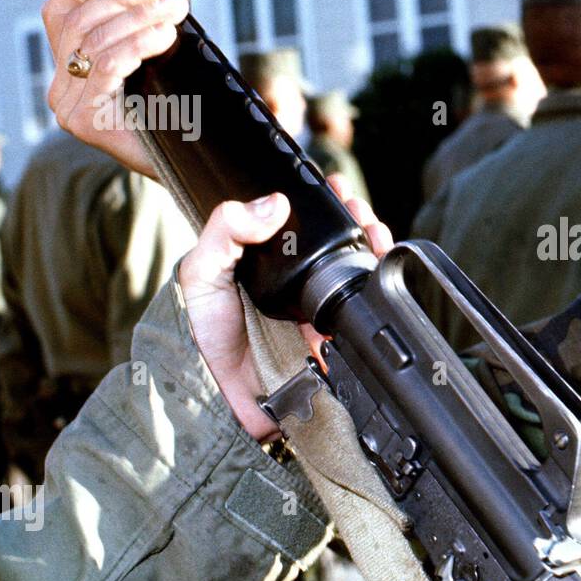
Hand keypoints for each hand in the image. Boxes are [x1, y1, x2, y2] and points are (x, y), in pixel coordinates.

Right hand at [43, 0, 191, 176]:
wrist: (192, 164)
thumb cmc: (177, 109)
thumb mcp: (168, 43)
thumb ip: (162, 1)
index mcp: (71, 65)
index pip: (58, 12)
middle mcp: (61, 84)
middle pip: (79, 23)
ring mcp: (68, 106)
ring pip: (94, 43)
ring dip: (138, 20)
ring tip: (174, 13)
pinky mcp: (84, 122)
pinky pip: (106, 69)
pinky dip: (136, 46)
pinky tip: (162, 38)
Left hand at [179, 175, 393, 440]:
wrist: (215, 392)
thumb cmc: (201, 332)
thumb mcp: (202, 270)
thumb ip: (225, 230)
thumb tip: (273, 204)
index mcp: (275, 261)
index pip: (310, 223)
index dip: (330, 203)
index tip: (338, 189)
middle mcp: (303, 283)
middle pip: (345, 244)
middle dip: (363, 223)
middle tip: (363, 215)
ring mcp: (324, 313)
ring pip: (362, 275)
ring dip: (376, 254)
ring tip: (377, 240)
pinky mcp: (338, 342)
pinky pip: (366, 318)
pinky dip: (379, 299)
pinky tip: (378, 283)